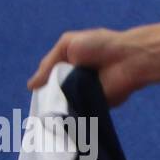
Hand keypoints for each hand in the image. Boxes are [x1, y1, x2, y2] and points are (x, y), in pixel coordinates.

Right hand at [27, 28, 149, 107]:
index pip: (49, 81)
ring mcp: (85, 95)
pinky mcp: (95, 106)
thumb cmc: (101, 46)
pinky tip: (64, 115)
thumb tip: (31, 86)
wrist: (128, 58)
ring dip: (58, 107)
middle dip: (48, 99)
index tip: (36, 93)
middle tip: (41, 106)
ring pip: (64, 106)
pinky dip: (72, 113)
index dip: (42, 86)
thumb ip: (48, 63)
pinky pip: (79, 113)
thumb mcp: (68, 44)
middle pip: (54, 95)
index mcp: (69, 66)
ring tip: (52, 109)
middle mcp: (76, 81)